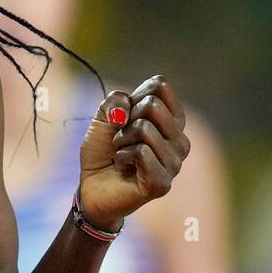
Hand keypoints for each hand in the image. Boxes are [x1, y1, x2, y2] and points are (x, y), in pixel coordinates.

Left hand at [78, 75, 190, 229]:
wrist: (90, 186)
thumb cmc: (102, 151)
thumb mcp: (104, 116)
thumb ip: (115, 100)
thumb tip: (126, 110)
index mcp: (173, 121)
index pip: (160, 86)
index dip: (133, 98)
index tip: (125, 119)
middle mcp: (181, 141)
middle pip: (152, 105)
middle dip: (125, 121)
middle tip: (121, 141)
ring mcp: (175, 163)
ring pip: (144, 129)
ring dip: (121, 141)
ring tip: (121, 156)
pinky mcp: (163, 182)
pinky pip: (140, 152)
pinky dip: (121, 157)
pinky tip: (123, 169)